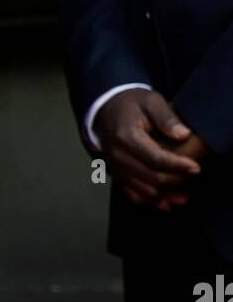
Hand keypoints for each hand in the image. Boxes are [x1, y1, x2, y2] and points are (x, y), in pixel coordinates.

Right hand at [95, 88, 200, 209]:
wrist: (106, 109)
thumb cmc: (132, 104)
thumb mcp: (150, 100)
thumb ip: (166, 117)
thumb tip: (184, 135)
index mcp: (126, 136)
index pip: (156, 159)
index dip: (178, 166)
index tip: (196, 167)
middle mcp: (118, 155)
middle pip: (152, 178)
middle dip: (176, 180)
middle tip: (192, 174)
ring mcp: (115, 168)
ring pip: (145, 192)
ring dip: (167, 195)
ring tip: (185, 191)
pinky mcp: (115, 175)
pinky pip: (134, 196)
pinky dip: (152, 201)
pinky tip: (167, 201)